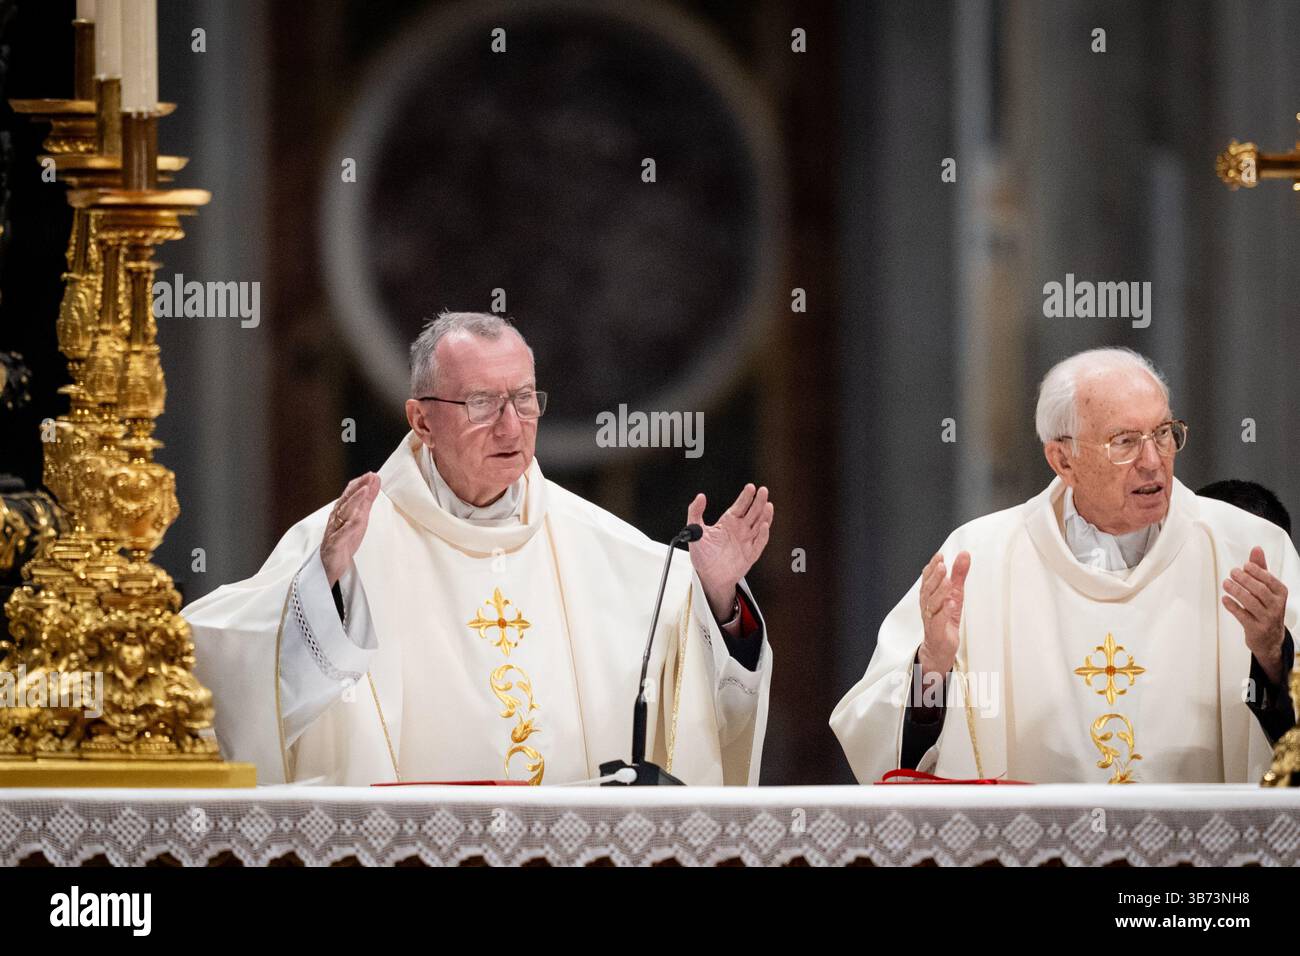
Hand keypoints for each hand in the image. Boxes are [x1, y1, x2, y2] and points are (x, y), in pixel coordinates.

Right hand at [320, 473, 380, 586]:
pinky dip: (349, 527)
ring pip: (343, 513)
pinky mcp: (334, 544)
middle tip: (369, 477)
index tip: (371, 474)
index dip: (359, 484)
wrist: (332, 565)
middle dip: (358, 487)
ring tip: (364, 491)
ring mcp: (334, 531)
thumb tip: (374, 483)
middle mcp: (337, 519)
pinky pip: (342, 534)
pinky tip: (357, 520)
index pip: (350, 494)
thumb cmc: (345, 539)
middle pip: (347, 500)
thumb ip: (366, 501)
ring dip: (354, 501)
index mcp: (342, 512)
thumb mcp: (359, 518)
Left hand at [686, 484, 773, 619]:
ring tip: (768, 505)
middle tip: (763, 490)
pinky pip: (759, 543)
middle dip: (758, 501)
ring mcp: (747, 541)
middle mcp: (740, 530)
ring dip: (764, 515)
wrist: (708, 576)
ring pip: (759, 525)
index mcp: (729, 522)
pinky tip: (764, 526)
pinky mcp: (750, 554)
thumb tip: (700, 496)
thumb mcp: (694, 530)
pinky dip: (762, 535)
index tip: (751, 487)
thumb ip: (695, 512)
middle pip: (753, 512)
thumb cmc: (703, 555)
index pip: (740, 506)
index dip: (746, 497)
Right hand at [918, 551, 970, 677]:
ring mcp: (931, 619)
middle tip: (942, 565)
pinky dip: (945, 611)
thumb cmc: (945, 619)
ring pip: (932, 603)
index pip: (927, 578)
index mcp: (929, 596)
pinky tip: (951, 603)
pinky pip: (939, 621)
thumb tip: (964, 554)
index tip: (939, 556)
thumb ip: (959, 574)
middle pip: (928, 589)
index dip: (932, 567)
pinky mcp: (937, 632)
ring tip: (948, 581)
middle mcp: (927, 606)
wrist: (939, 648)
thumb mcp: (955, 594)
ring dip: (939, 592)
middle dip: (934, 577)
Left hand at [1222, 546, 1287, 684]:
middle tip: (1232, 572)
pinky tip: (1225, 599)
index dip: (1257, 572)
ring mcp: (1266, 619)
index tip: (1244, 565)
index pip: (1270, 580)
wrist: (1270, 639)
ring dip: (1237, 591)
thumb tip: (1256, 549)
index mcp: (1280, 593)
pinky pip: (1243, 616)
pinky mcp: (1256, 629)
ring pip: (1251, 603)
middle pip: (1260, 590)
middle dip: (1245, 580)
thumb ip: (1261, 569)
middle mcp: (1276, 606)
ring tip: (1226, 583)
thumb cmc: (1266, 608)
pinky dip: (1233, 606)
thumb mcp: (1267, 588)